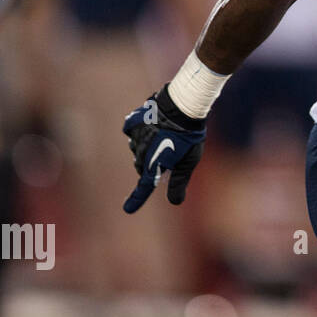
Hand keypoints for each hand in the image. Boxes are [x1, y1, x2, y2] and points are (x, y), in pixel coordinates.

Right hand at [122, 84, 206, 212]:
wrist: (182, 106)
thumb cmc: (188, 137)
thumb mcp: (188, 162)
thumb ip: (179, 182)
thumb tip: (175, 202)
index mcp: (153, 166)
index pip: (144, 188)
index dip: (136, 199)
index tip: (128, 210)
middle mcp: (139, 154)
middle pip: (141, 166)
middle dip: (151, 165)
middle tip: (167, 156)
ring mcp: (134, 138)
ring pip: (137, 149)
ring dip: (147, 147)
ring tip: (165, 137)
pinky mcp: (132, 123)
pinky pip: (133, 132)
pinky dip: (141, 132)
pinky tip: (153, 127)